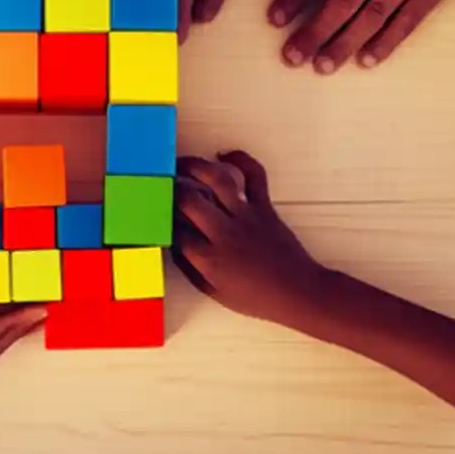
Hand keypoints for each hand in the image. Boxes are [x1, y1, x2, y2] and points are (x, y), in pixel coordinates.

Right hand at [172, 151, 329, 322]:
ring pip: (217, 179)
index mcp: (209, 259)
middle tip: (163, 184)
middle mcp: (224, 232)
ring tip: (182, 163)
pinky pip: (254, 175)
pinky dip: (241, 159)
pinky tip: (224, 156)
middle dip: (170, 189)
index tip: (157, 215)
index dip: (162, 220)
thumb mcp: (215, 293)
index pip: (175, 230)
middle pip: (188, 200)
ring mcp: (246, 216)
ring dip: (196, 166)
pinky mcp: (265, 206)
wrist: (297, 292)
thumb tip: (172, 247)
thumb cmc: (257, 297)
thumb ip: (190, 270)